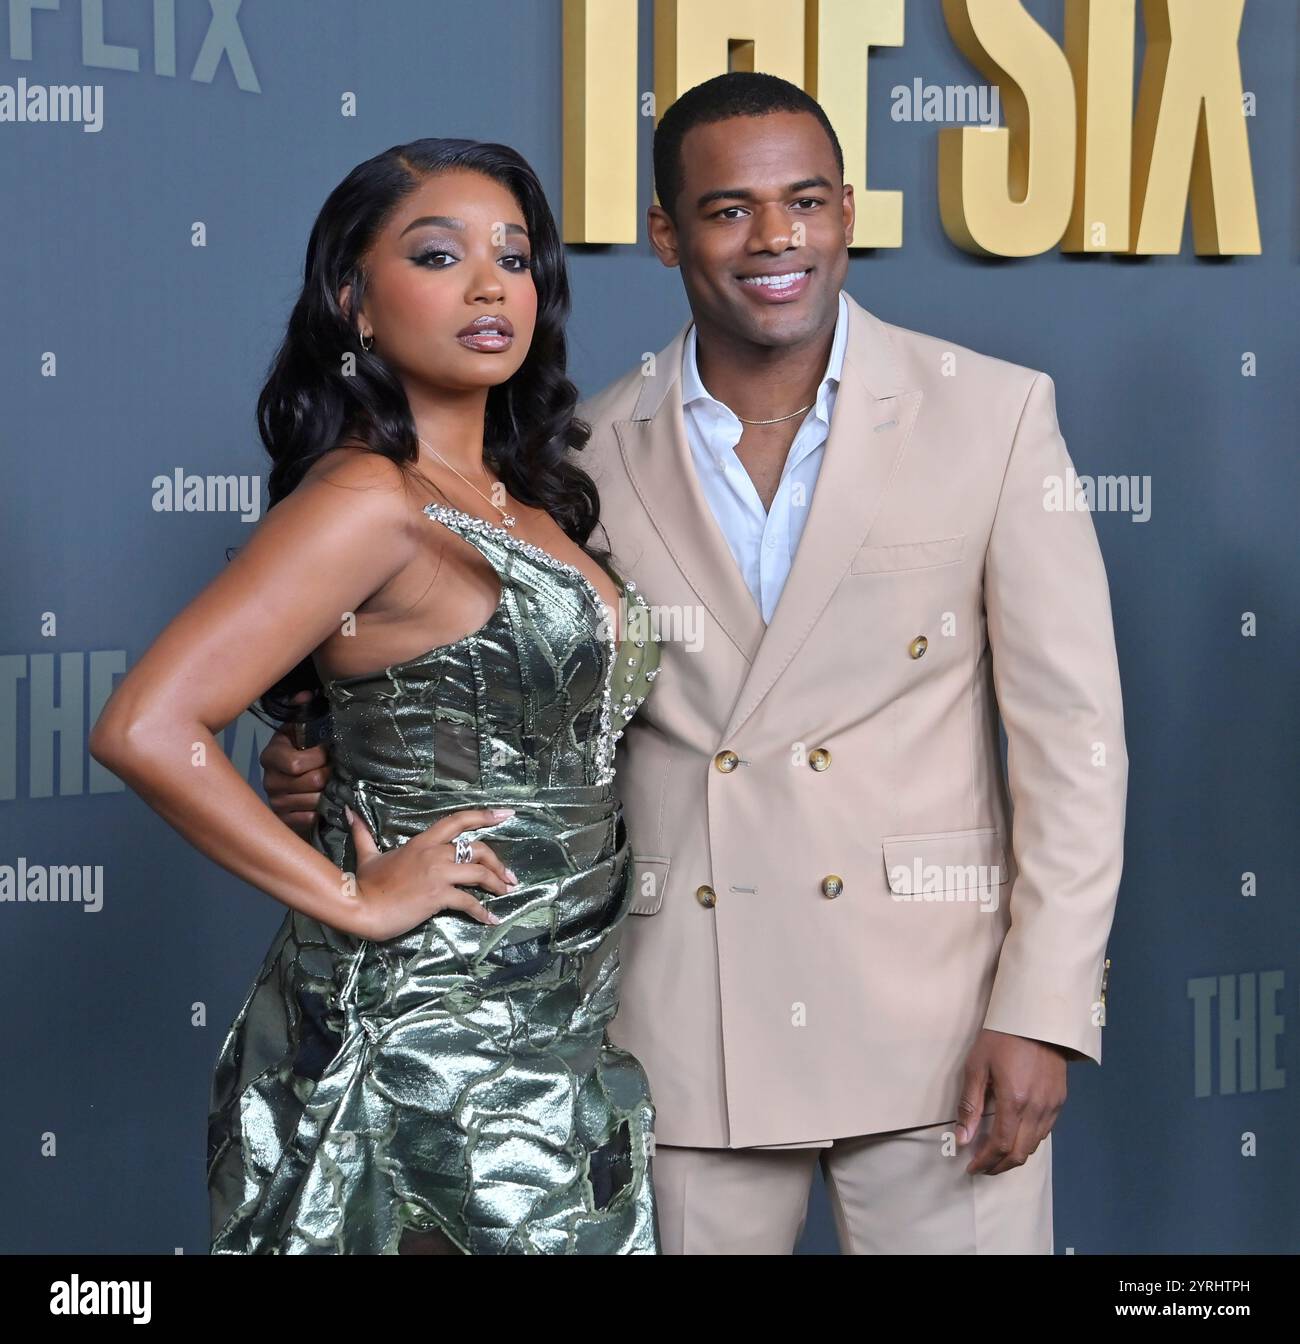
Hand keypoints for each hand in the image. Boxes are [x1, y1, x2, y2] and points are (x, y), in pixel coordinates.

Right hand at [261, 691, 330, 834]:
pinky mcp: (284, 820)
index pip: (296, 763)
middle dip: (330, 775)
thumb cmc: (302, 752)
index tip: (328, 752)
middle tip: (336, 770)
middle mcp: (269, 780)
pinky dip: (322, 810)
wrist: (297, 783)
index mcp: (271, 756)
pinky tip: (325, 802)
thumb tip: (305, 695)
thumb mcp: (300, 729)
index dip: (319, 758)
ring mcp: (275, 802)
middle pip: (312, 782)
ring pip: (314, 801)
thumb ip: (302, 710)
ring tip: (333, 785)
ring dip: (329, 793)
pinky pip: (309, 818)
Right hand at [343, 805, 520, 941]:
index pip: (458, 821)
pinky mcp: (438, 896)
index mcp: (422, 842)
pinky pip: (468, 902)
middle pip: (478, 849)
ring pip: (479, 873)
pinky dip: (483, 912)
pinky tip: (491, 918)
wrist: (360, 906)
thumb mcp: (367, 854)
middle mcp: (434, 854)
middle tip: (509, 875)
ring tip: (506, 893)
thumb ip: (364, 833)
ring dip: (497, 883)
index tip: (505, 814)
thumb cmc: (365, 883)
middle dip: (498, 862)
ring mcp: (438, 874)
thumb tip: (350, 812)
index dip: (484, 816)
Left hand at [955, 1029, 1067, 1174]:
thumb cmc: (1001, 1038)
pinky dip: (1028, 1142)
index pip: (1000, 1145)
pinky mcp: (1060, 1100)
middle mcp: (1037, 1109)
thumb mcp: (977, 1066)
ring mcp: (1052, 1106)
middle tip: (982, 1167)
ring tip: (996, 1156)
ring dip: (1014, 1156)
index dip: (985, 1161)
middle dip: (999, 1166)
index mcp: (1014, 1101)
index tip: (971, 1167)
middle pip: (1020, 1153)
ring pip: (1034, 1145)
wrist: (1037, 1018)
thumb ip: (969, 1105)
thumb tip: (962, 1139)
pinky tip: (1015, 1138)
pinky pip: (1045, 1132)